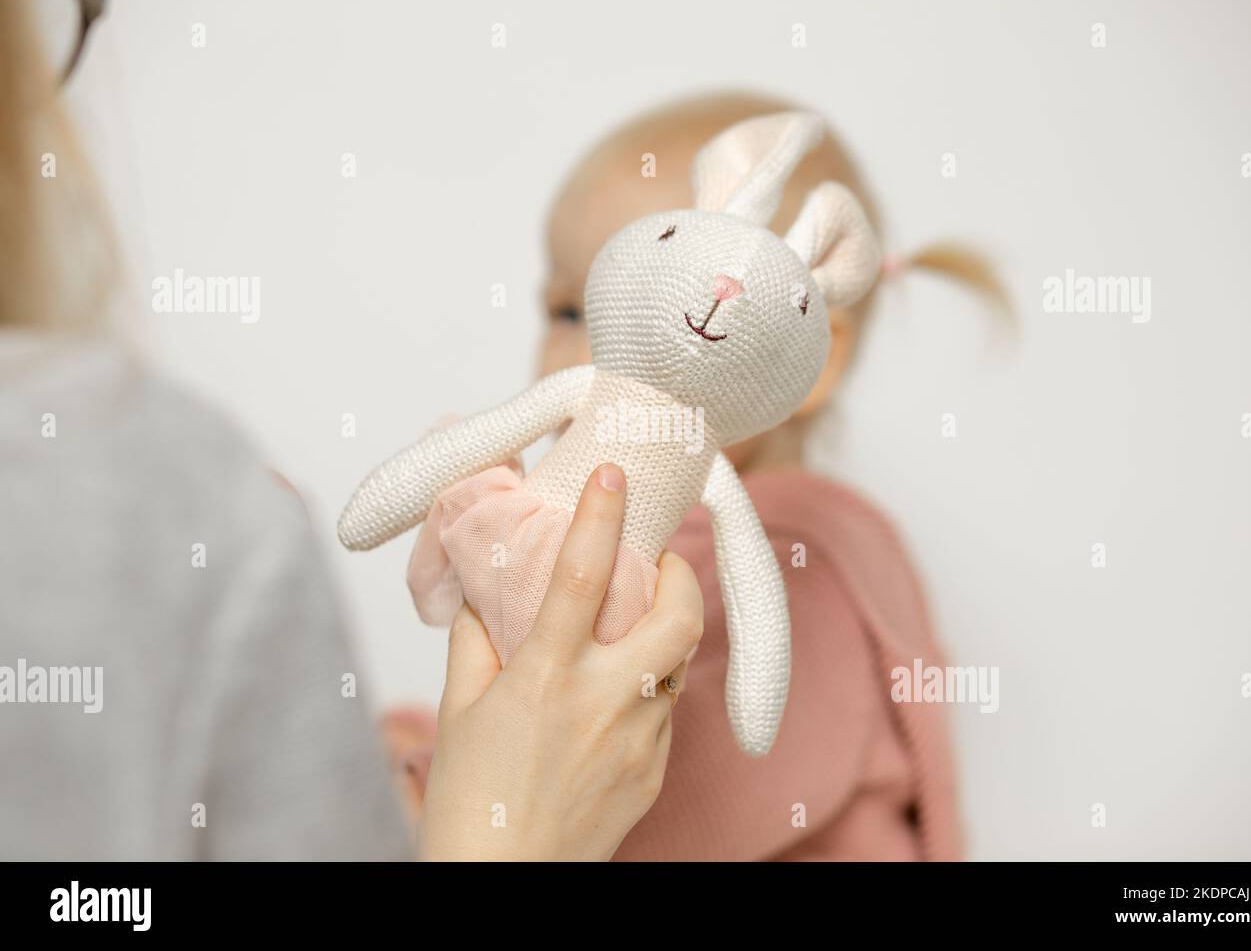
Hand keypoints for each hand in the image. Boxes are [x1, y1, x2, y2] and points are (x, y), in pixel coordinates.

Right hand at [418, 464, 701, 860]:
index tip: (615, 474)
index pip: (582, 577)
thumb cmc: (473, 802)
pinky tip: (613, 700)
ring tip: (630, 633)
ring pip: (677, 665)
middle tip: (662, 563)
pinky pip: (666, 712)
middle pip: (679, 616)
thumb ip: (476, 640)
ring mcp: (639, 740)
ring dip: (662, 637)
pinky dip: (648, 690)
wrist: (504, 883)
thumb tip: (487, 593)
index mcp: (547, 678)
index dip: (602, 516)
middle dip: (682, 575)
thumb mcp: (460, 709)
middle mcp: (605, 703)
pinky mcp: (655, 771)